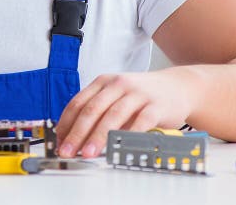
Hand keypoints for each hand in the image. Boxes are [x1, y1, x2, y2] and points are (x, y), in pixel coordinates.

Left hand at [55, 69, 195, 158]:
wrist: (176, 87)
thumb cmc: (141, 95)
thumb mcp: (115, 96)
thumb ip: (97, 112)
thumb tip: (73, 137)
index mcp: (103, 82)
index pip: (78, 103)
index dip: (66, 123)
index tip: (59, 142)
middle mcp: (118, 84)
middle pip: (92, 109)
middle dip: (77, 133)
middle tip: (68, 151)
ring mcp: (137, 94)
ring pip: (113, 115)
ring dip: (98, 136)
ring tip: (88, 153)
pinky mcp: (155, 105)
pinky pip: (140, 121)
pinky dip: (128, 135)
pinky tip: (119, 148)